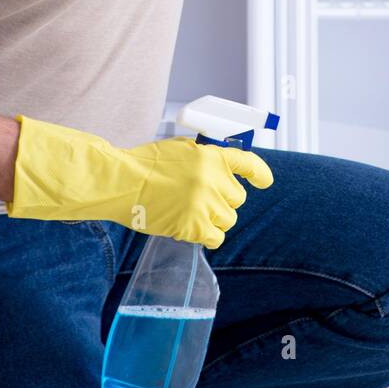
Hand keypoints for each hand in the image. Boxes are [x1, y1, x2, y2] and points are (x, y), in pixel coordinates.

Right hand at [6, 115, 273, 248]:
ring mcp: (204, 204)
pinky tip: (194, 230)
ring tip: (192, 213)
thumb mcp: (182, 149)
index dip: (260, 174)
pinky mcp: (193, 226)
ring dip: (214, 218)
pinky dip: (208, 236)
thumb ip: (206, 159)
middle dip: (223, 200)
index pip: (248, 163)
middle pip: (237, 198)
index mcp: (211, 156)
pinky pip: (216, 238)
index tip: (265, 182)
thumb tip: (224, 171)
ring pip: (228, 219)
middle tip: (201, 199)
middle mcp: (212, 179)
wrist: (123, 182)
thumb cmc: (147, 163)